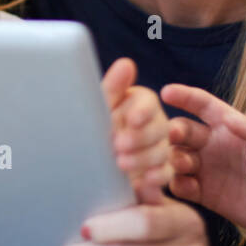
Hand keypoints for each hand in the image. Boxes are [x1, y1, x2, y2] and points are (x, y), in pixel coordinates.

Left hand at [102, 58, 172, 201]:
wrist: (79, 162)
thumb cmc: (89, 127)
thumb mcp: (97, 109)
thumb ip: (113, 88)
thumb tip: (126, 63)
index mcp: (138, 103)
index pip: (149, 102)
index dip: (142, 111)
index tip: (132, 119)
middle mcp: (152, 123)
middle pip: (160, 128)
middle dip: (140, 137)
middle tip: (118, 144)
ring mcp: (157, 148)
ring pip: (163, 152)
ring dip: (143, 158)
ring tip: (119, 164)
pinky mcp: (157, 171)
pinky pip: (166, 174)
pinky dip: (156, 178)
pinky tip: (142, 182)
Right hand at [163, 84, 245, 245]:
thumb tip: (229, 119)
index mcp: (232, 127)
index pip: (203, 106)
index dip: (185, 96)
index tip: (166, 92)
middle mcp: (214, 145)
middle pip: (182, 131)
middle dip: (172, 131)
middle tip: (172, 137)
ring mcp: (208, 170)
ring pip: (176, 157)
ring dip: (170, 157)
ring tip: (179, 165)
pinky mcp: (205, 195)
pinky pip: (180, 186)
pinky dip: (174, 183)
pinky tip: (185, 186)